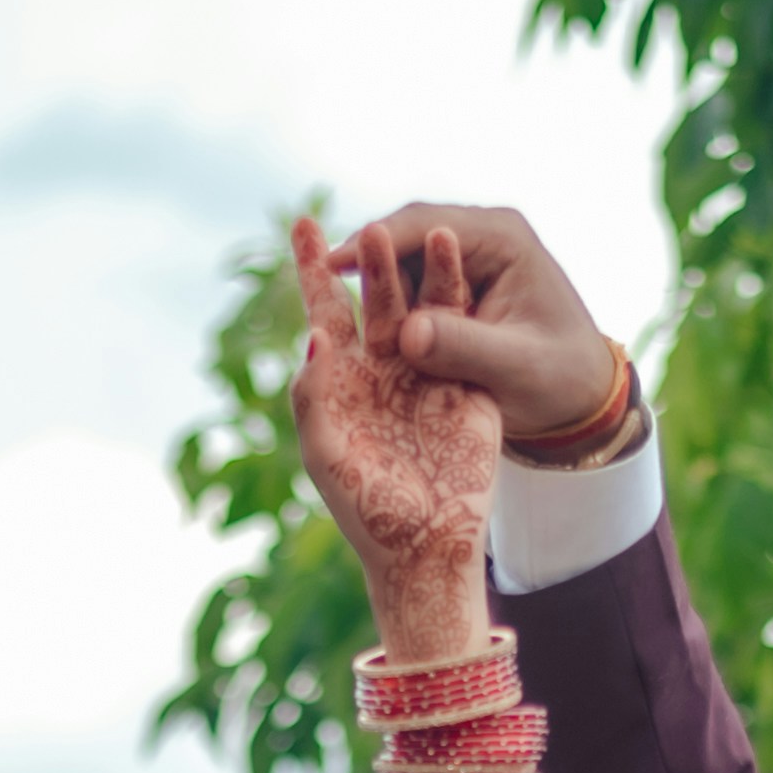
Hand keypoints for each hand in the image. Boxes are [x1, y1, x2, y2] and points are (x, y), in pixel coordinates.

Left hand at [291, 215, 500, 665]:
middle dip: (376, 263)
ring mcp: (429, 372)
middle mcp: (385, 366)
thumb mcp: (326, 454)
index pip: (326, 309)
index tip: (304, 223)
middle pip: (377, 298)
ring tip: (428, 232)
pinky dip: (463, 297)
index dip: (313, 268)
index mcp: (343, 378)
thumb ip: (314, 395)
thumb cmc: (366, 509)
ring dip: (423, 271)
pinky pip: (466, 332)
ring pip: (425, 307)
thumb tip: (316, 333)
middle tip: (374, 231)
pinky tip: (462, 264)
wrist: (427, 549)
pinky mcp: (468, 386)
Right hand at [344, 196, 616, 443]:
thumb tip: (406, 333)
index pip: (427, 226)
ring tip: (330, 302)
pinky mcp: (456, 282)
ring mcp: (468, 256)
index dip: (376, 243)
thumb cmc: (559, 380)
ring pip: (404, 256)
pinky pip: (410, 282)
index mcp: (503, 238)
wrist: (581, 396)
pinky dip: (386, 299)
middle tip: (315, 277)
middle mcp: (484, 235)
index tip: (330, 265)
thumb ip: (464, 348)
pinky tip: (360, 324)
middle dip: (366, 255)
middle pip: (408, 233)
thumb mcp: (515, 368)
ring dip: (372, 279)